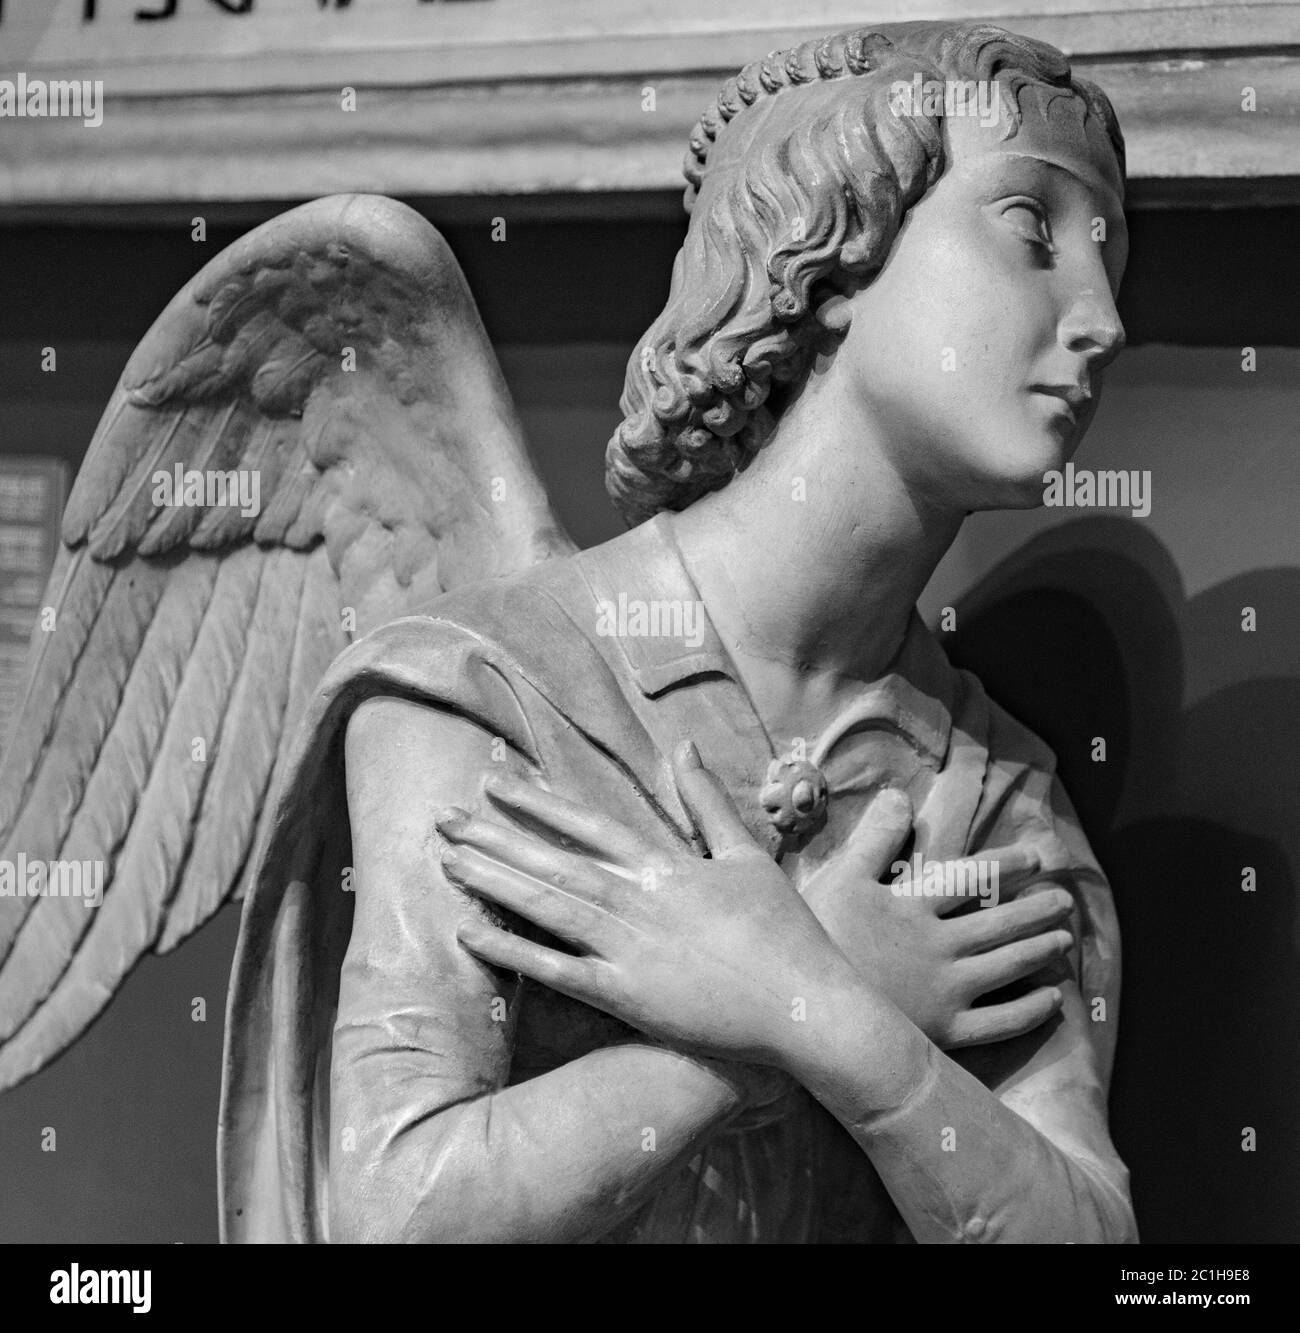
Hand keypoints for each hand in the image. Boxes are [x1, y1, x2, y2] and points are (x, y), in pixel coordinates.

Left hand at [436, 742, 855, 1069]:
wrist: (805, 1005)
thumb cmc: (783, 929)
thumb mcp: (747, 854)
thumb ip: (706, 803)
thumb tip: (684, 746)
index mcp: (666, 866)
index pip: (589, 825)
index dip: (538, 804)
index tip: (496, 786)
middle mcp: (638, 902)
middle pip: (553, 863)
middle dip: (494, 840)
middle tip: (442, 820)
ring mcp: (628, 951)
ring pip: (547, 908)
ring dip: (494, 883)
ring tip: (447, 862)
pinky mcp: (627, 997)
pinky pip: (558, 972)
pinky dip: (514, 951)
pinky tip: (472, 933)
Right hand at [801, 787, 1073, 1048]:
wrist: (805, 1010)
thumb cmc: (815, 938)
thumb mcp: (838, 878)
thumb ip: (874, 838)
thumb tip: (900, 795)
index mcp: (914, 906)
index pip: (971, 878)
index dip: (1007, 865)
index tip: (1036, 857)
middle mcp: (939, 945)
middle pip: (999, 922)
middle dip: (1036, 909)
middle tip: (1065, 901)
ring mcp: (945, 992)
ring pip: (1007, 966)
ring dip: (1040, 950)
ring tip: (1065, 940)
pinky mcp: (944, 1033)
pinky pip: (1000, 1023)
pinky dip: (1030, 1010)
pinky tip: (1052, 999)